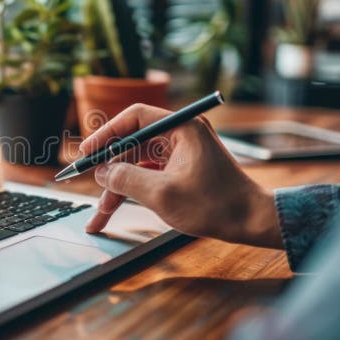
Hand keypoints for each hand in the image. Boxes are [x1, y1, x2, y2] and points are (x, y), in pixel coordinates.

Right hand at [80, 103, 282, 248]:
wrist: (252, 221)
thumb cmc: (215, 205)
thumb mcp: (161, 193)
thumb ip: (125, 179)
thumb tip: (101, 171)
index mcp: (182, 128)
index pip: (135, 118)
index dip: (106, 133)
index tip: (87, 151)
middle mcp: (182, 134)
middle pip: (133, 143)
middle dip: (109, 168)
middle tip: (88, 184)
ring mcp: (183, 152)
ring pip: (138, 162)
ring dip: (118, 185)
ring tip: (101, 213)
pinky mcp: (183, 168)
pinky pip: (150, 173)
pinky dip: (133, 189)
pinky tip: (117, 206)